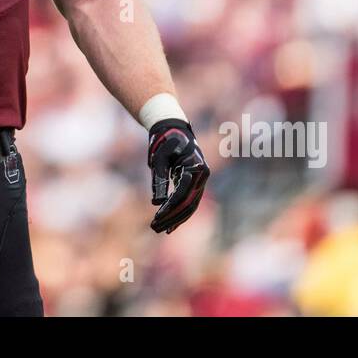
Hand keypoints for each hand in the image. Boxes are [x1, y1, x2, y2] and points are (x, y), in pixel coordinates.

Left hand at [147, 119, 210, 234]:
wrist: (173, 127)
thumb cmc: (164, 141)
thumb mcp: (159, 158)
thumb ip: (159, 179)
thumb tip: (157, 203)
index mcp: (196, 167)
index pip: (182, 194)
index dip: (169, 207)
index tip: (156, 217)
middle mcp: (202, 175)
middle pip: (189, 203)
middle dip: (172, 218)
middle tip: (155, 228)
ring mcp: (201, 179)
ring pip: (191, 205)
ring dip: (176, 219)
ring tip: (160, 229)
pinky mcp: (196, 182)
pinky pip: (190, 201)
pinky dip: (180, 212)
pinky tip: (170, 224)